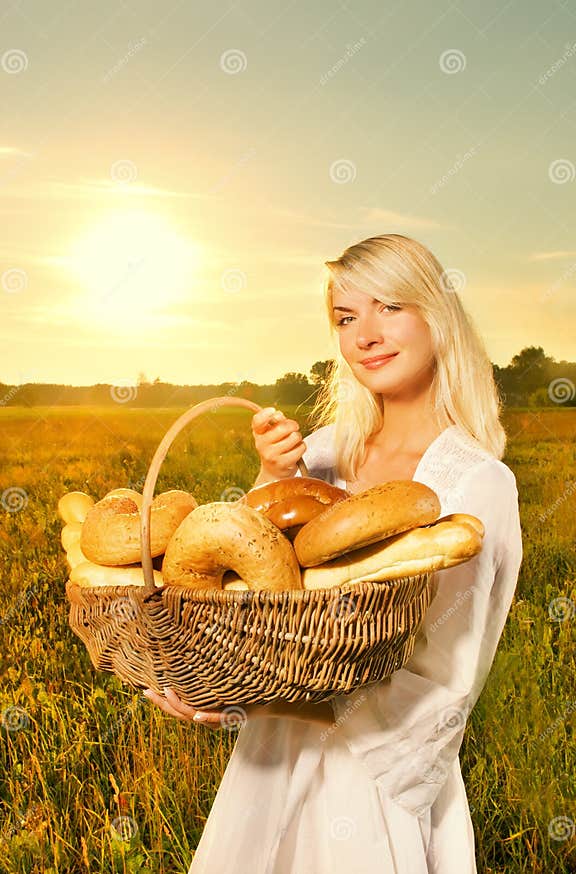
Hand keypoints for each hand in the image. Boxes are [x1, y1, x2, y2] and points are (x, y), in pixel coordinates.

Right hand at [142, 687, 257, 730]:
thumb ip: (207, 679)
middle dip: (162, 703)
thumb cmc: (243, 691)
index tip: (144, 689)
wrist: (267, 702)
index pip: (176, 707)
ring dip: (179, 705)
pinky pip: (216, 719)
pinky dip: (205, 717)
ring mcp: (217, 720)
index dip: (159, 700)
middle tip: (147, 691)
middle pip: (178, 713)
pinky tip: (195, 714)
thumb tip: (192, 658)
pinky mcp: (231, 718)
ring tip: (166, 693)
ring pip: (192, 715)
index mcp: (202, 710)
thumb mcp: (221, 684)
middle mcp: (206, 718)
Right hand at [252, 407, 305, 479]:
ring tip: (294, 441)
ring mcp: (271, 455)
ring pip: (294, 437)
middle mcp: (261, 444)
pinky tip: (296, 450)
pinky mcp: (282, 463)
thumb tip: (278, 415)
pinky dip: (301, 447)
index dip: (265, 414)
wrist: (274, 472)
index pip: (257, 421)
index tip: (273, 411)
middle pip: (282, 427)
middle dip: (293, 425)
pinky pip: (300, 448)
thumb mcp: (272, 434)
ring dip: (298, 437)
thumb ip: (276, 422)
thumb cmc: (276, 447)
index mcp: (258, 434)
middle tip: (294, 427)